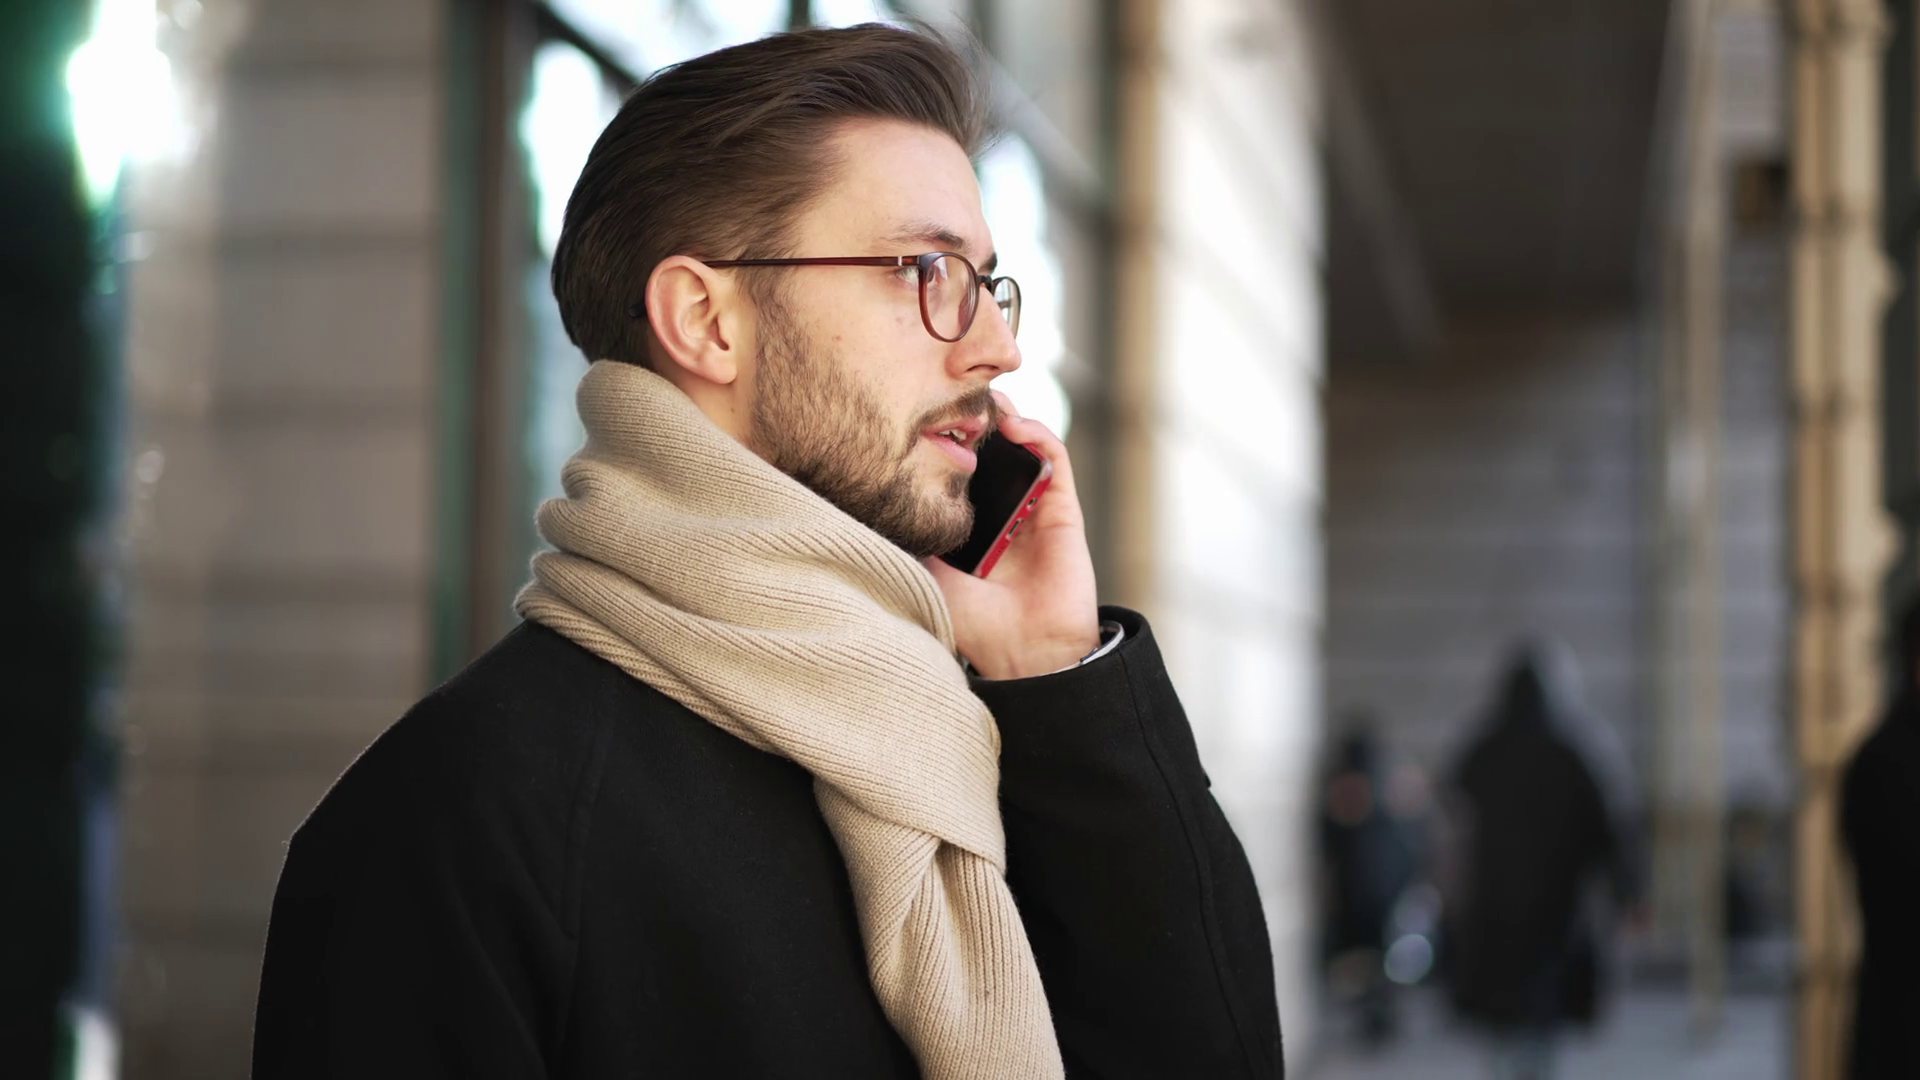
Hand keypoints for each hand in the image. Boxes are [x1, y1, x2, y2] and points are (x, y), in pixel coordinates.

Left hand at [924, 391, 1100, 678]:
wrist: (1025, 653)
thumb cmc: (977, 625)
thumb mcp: (927, 575)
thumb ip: (914, 536)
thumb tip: (878, 500)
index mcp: (973, 531)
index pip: (961, 475)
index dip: (949, 445)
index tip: (926, 418)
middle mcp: (1004, 516)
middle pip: (992, 455)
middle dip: (978, 422)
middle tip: (956, 395)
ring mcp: (1034, 511)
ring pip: (1024, 449)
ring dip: (1008, 418)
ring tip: (986, 399)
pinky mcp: (1064, 511)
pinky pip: (1055, 463)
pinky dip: (1039, 437)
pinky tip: (1016, 426)